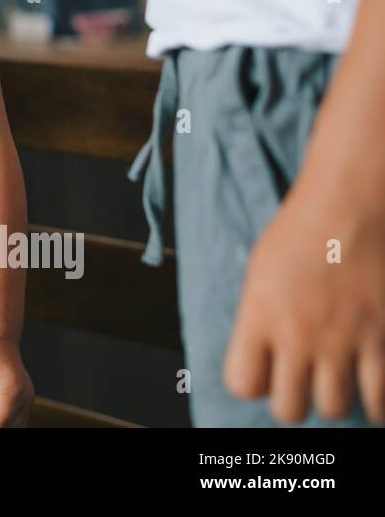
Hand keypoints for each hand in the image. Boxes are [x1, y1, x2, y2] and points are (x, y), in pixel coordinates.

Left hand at [224, 182, 384, 422]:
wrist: (351, 203)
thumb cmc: (303, 230)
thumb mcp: (261, 271)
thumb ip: (259, 317)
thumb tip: (263, 356)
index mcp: (258, 316)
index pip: (242, 383)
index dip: (255, 384)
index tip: (267, 371)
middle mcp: (297, 335)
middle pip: (289, 409)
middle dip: (296, 402)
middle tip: (306, 383)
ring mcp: (342, 339)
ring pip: (335, 409)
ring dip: (337, 399)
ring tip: (341, 381)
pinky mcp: (382, 338)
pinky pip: (381, 398)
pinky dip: (377, 402)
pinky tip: (373, 388)